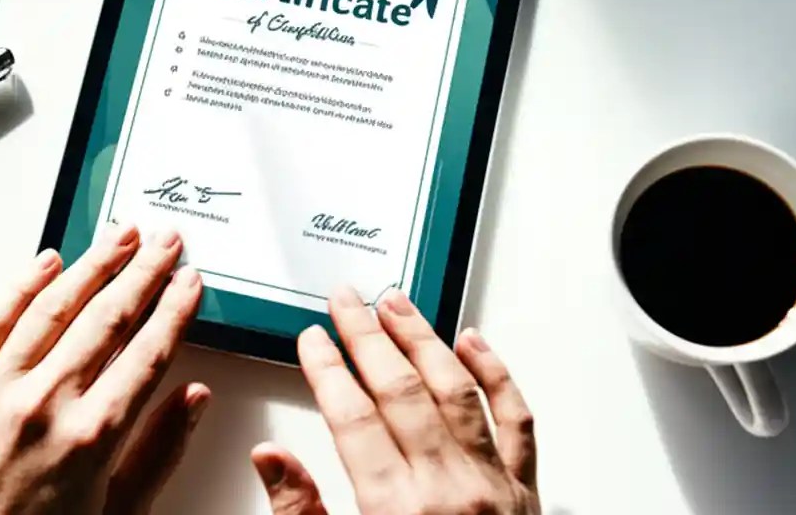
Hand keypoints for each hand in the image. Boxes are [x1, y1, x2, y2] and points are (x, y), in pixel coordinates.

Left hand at [0, 224, 208, 514]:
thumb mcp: (117, 514)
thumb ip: (158, 453)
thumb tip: (193, 399)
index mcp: (92, 436)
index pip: (148, 352)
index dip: (174, 310)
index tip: (191, 282)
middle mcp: (44, 403)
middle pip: (107, 318)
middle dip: (143, 272)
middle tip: (167, 241)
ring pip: (53, 307)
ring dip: (92, 264)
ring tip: (120, 235)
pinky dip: (19, 286)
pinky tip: (46, 262)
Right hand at [252, 287, 537, 514]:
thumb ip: (301, 513)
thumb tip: (270, 459)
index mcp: (396, 510)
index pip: (353, 417)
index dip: (327, 370)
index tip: (310, 341)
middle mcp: (449, 489)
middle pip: (401, 389)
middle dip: (366, 336)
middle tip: (344, 301)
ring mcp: (493, 486)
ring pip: (456, 389)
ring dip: (423, 338)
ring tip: (397, 303)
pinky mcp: (525, 492)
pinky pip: (516, 418)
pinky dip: (496, 373)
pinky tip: (473, 341)